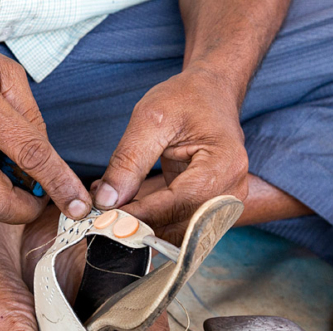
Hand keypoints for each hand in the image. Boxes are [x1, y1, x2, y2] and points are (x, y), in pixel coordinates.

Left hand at [93, 68, 248, 240]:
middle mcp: (231, 192)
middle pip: (181, 227)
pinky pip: (177, 227)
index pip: (178, 204)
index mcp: (224, 166)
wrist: (210, 94)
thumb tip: (107, 202)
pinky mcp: (208, 211)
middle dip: (139, 227)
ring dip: (143, 230)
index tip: (105, 220)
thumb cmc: (186, 99)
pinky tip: (126, 212)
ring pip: (178, 235)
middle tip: (101, 222)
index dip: (140, 215)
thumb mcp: (150, 119)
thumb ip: (128, 161)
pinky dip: (151, 224)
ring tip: (110, 214)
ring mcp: (222, 206)